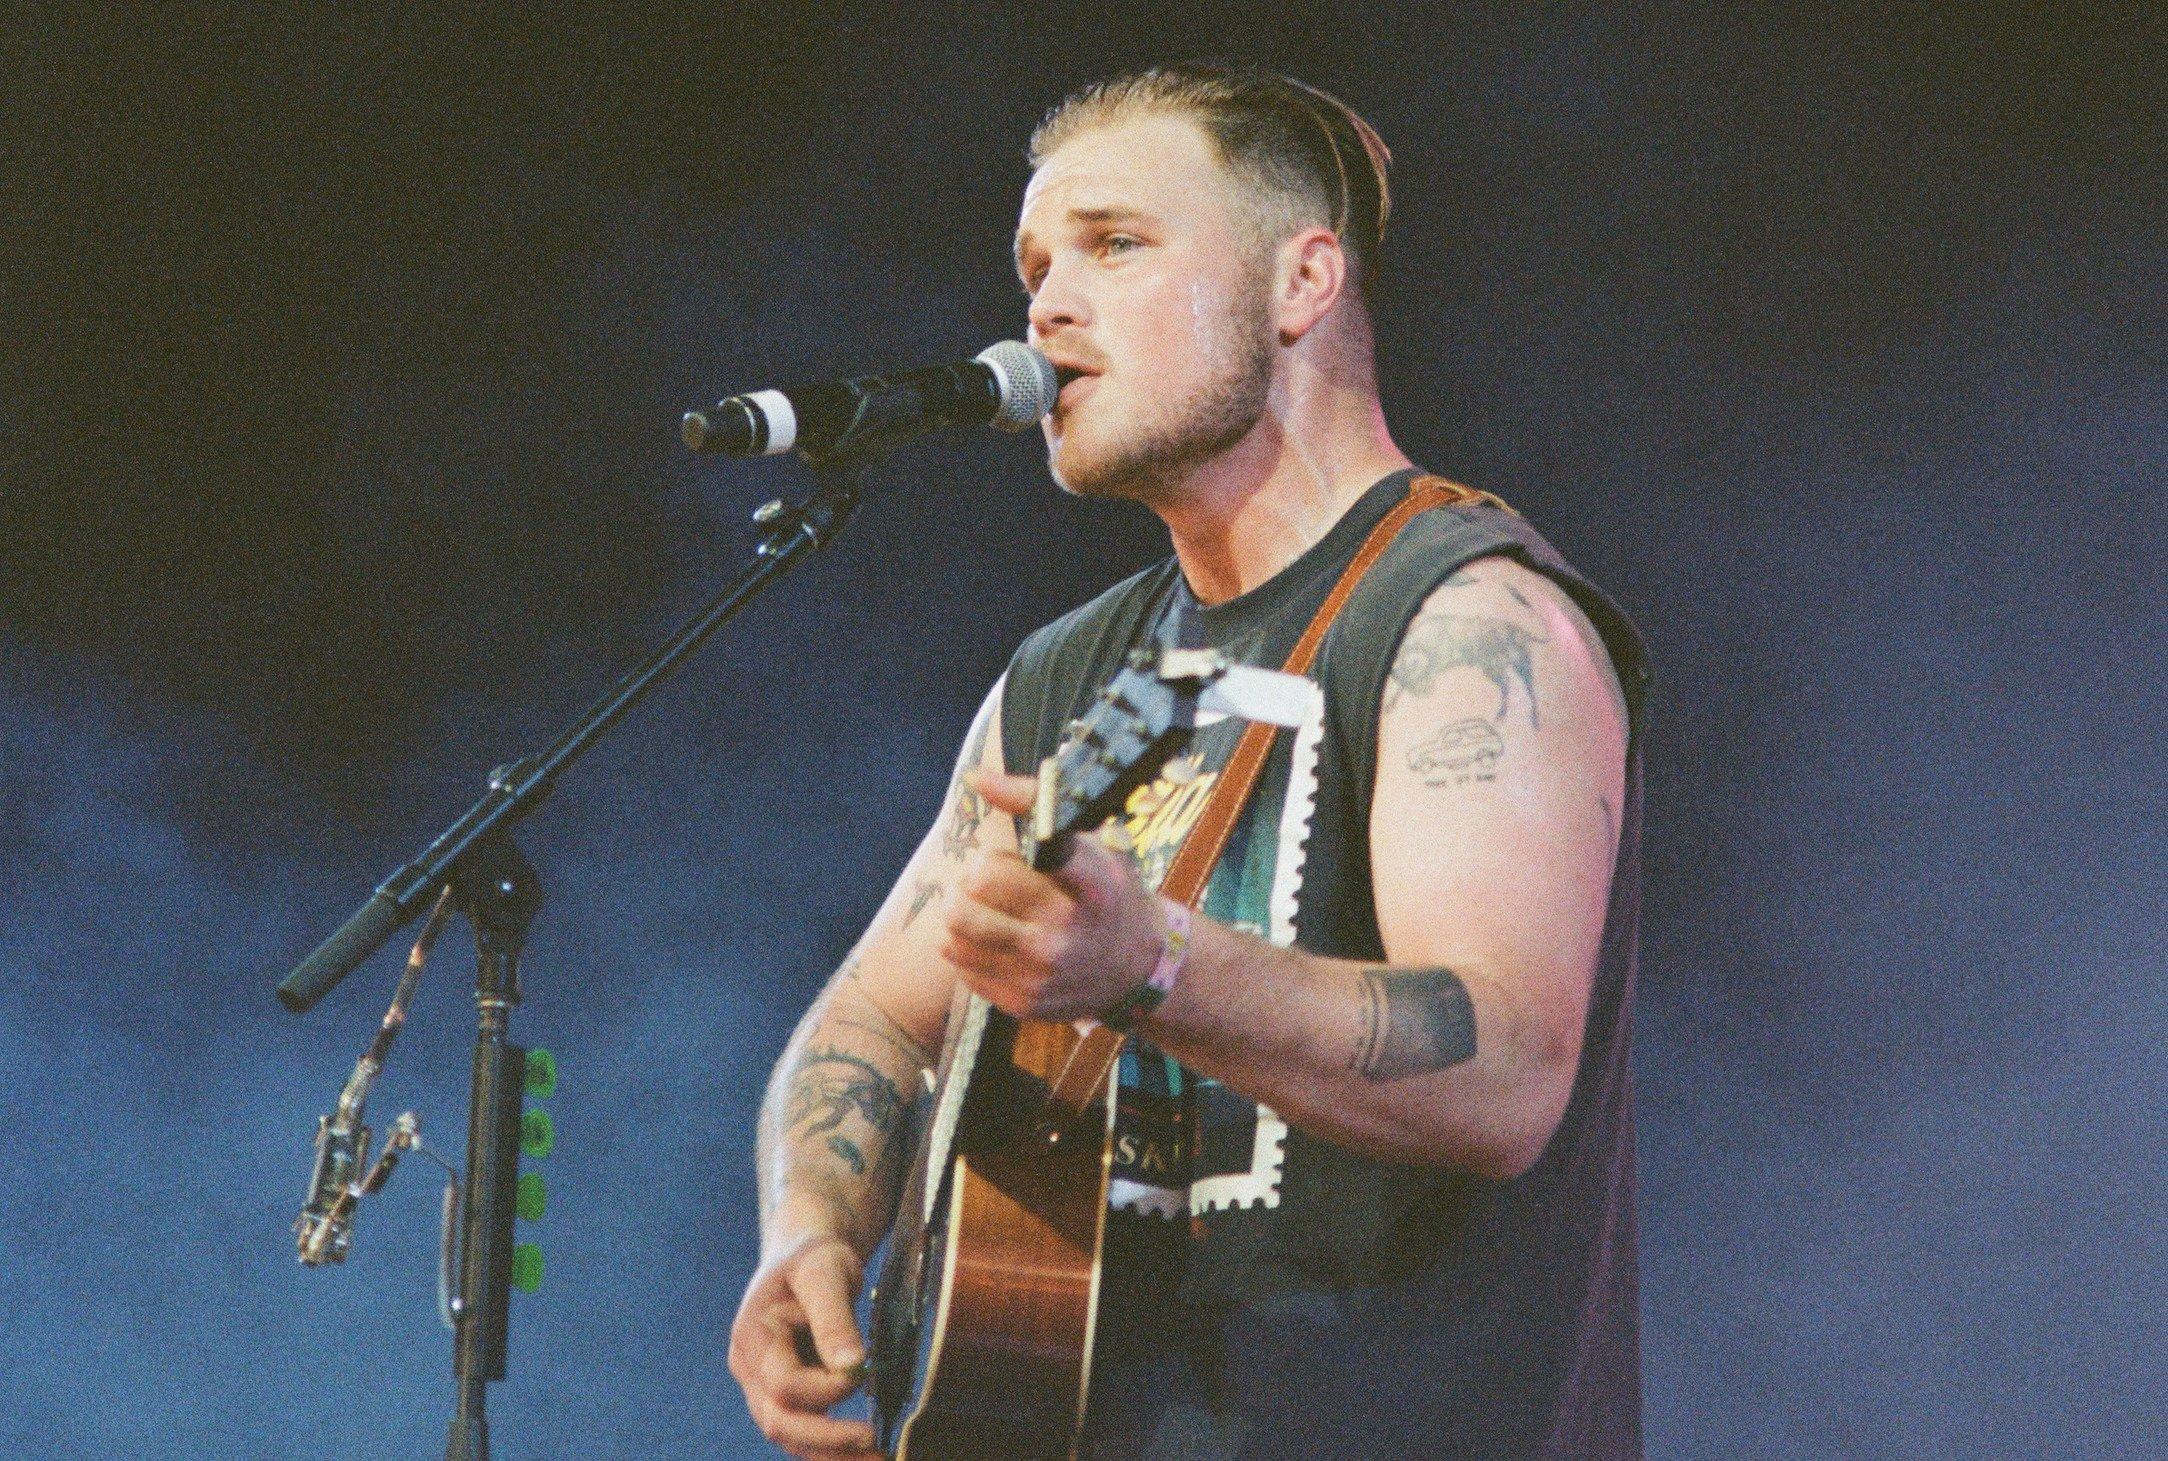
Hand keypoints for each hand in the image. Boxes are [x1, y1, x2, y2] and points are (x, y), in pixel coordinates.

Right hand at [727, 1233, 880, 1459]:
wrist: (805, 1255)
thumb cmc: (812, 1256)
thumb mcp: (823, 1270)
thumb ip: (833, 1317)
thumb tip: (852, 1365)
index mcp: (753, 1339)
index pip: (784, 1384)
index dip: (825, 1388)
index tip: (864, 1373)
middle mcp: (752, 1372)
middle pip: (780, 1423)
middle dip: (829, 1440)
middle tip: (876, 1443)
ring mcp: (766, 1388)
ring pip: (792, 1437)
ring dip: (833, 1455)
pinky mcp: (790, 1397)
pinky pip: (806, 1432)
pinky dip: (833, 1449)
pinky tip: (866, 1455)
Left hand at [939, 769, 1165, 1022]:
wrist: (1142, 968)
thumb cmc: (1109, 894)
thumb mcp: (1094, 842)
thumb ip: (1036, 803)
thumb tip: (977, 777)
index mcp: (1088, 884)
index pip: (1027, 854)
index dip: (1003, 850)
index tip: (1005, 854)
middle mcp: (1064, 932)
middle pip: (973, 888)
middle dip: (975, 878)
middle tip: (991, 881)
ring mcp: (1042, 973)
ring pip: (956, 929)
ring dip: (964, 913)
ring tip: (987, 910)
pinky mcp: (1024, 1003)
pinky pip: (961, 965)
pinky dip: (970, 948)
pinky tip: (997, 941)